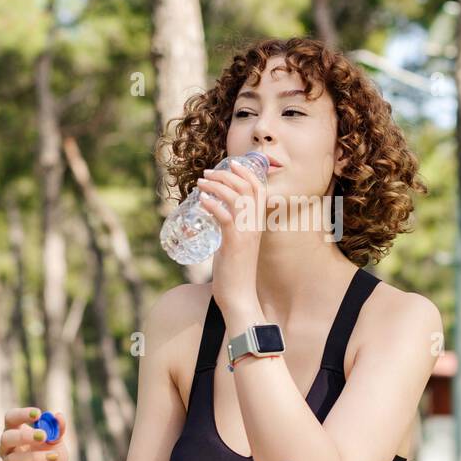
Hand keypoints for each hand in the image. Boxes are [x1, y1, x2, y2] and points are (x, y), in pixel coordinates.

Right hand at [0, 407, 69, 460]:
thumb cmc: (53, 457)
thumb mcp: (58, 442)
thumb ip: (58, 429)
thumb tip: (58, 416)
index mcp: (16, 432)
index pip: (11, 418)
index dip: (21, 414)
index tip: (38, 414)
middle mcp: (7, 448)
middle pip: (6, 438)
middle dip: (24, 436)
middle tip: (43, 436)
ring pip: (13, 459)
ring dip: (36, 457)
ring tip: (54, 457)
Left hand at [195, 159, 265, 315]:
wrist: (240, 297)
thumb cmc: (235, 273)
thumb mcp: (236, 245)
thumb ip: (230, 229)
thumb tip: (213, 215)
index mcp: (257, 224)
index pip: (259, 190)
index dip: (247, 173)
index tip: (232, 163)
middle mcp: (255, 226)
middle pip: (246, 188)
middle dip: (226, 175)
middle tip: (206, 174)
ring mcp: (246, 234)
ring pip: (236, 198)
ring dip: (217, 186)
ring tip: (200, 183)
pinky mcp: (234, 243)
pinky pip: (225, 217)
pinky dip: (213, 205)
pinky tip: (202, 201)